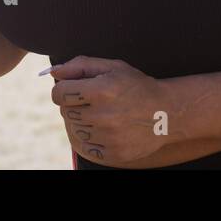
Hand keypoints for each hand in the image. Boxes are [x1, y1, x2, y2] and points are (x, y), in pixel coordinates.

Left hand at [46, 56, 170, 165]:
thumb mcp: (112, 66)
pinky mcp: (113, 155)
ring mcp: (109, 138)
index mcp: (103, 90)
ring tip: (99, 114)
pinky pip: (83, 147)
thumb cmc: (136, 86)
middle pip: (65, 111)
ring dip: (80, 120)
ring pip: (73, 129)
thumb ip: (80, 65)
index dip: (62, 89)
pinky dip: (86, 138)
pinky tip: (100, 128)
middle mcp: (105, 116)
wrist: (166, 113)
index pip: (60, 93)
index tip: (71, 88)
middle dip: (73, 104)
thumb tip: (53, 71)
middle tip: (91, 100)